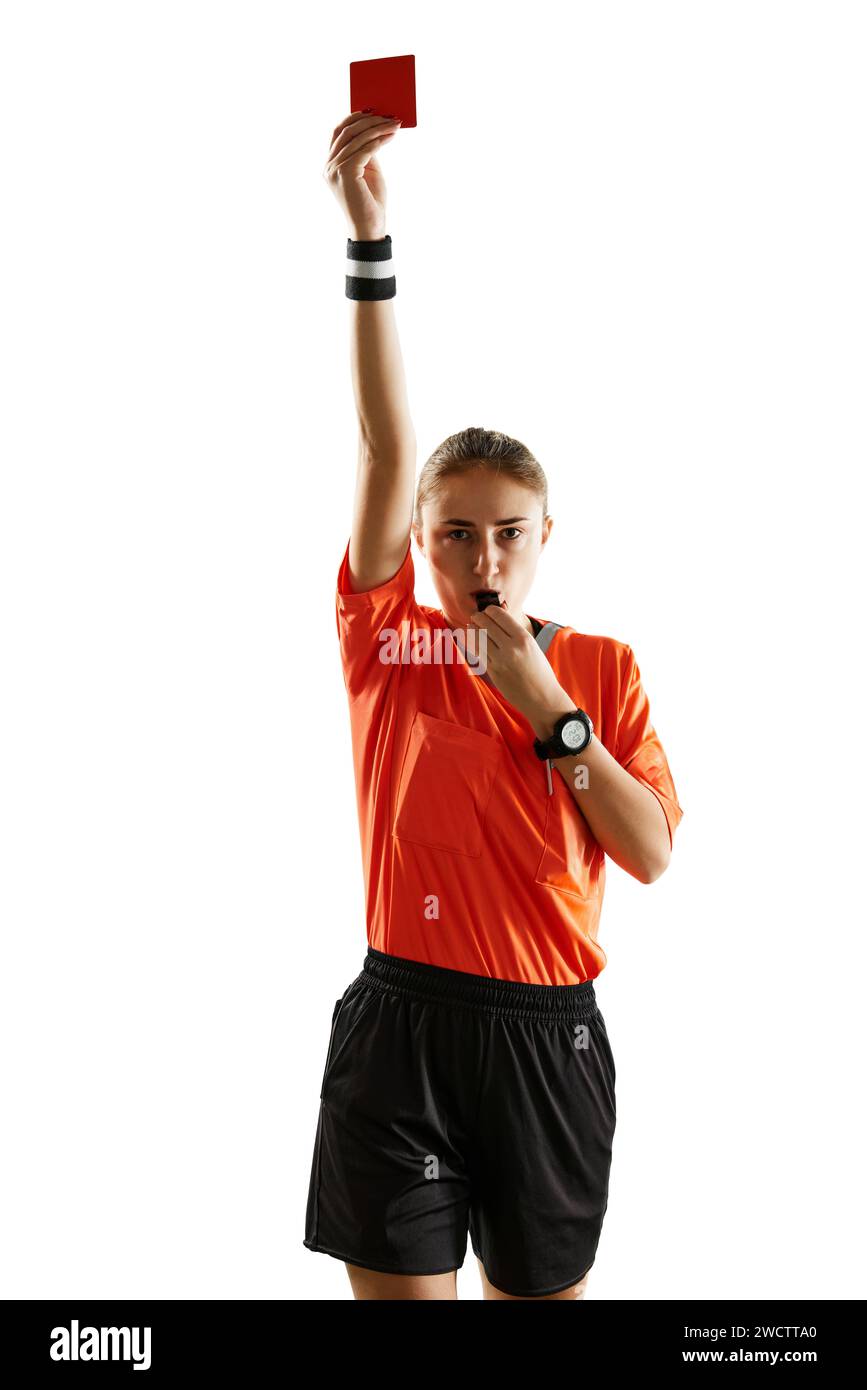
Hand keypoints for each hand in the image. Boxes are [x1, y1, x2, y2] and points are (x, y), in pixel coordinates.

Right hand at [322, 110, 401, 240]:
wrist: (369, 228)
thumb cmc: (370, 202)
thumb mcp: (368, 170)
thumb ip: (366, 151)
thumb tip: (374, 129)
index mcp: (331, 164)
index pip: (338, 132)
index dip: (354, 118)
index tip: (372, 110)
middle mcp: (328, 166)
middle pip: (346, 131)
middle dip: (369, 120)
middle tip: (388, 116)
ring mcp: (334, 170)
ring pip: (356, 138)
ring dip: (377, 128)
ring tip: (394, 124)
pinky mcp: (345, 174)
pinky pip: (364, 150)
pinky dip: (378, 141)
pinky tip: (390, 137)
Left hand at [467, 602, 571, 725]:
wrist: (542, 698)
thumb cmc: (540, 671)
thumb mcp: (532, 646)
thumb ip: (515, 632)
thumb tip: (499, 614)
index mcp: (524, 638)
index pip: (499, 616)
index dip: (490, 610)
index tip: (487, 610)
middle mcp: (511, 648)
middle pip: (486, 624)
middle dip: (478, 618)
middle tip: (476, 616)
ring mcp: (500, 660)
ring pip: (478, 637)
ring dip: (473, 629)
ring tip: (472, 625)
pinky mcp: (493, 671)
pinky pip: (478, 652)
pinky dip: (473, 643)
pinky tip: (472, 639)